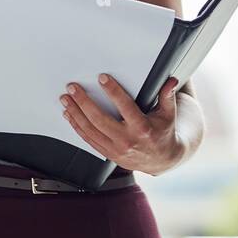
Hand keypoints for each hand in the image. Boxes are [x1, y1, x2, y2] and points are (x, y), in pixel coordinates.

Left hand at [59, 75, 184, 175]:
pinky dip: (77, 126)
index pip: (125, 107)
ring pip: (90, 130)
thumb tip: (171, 81)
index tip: (102, 78)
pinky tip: (70, 115)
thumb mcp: (168, 114)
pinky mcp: (107, 154)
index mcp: (142, 128)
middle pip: (99, 119)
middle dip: (83, 102)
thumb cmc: (163, 132)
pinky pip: (88, 139)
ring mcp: (115, 149)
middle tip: (73, 88)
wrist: (161, 159)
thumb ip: (167, 96)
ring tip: (66, 99)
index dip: (113, 91)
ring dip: (75, 113)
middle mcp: (126, 140)